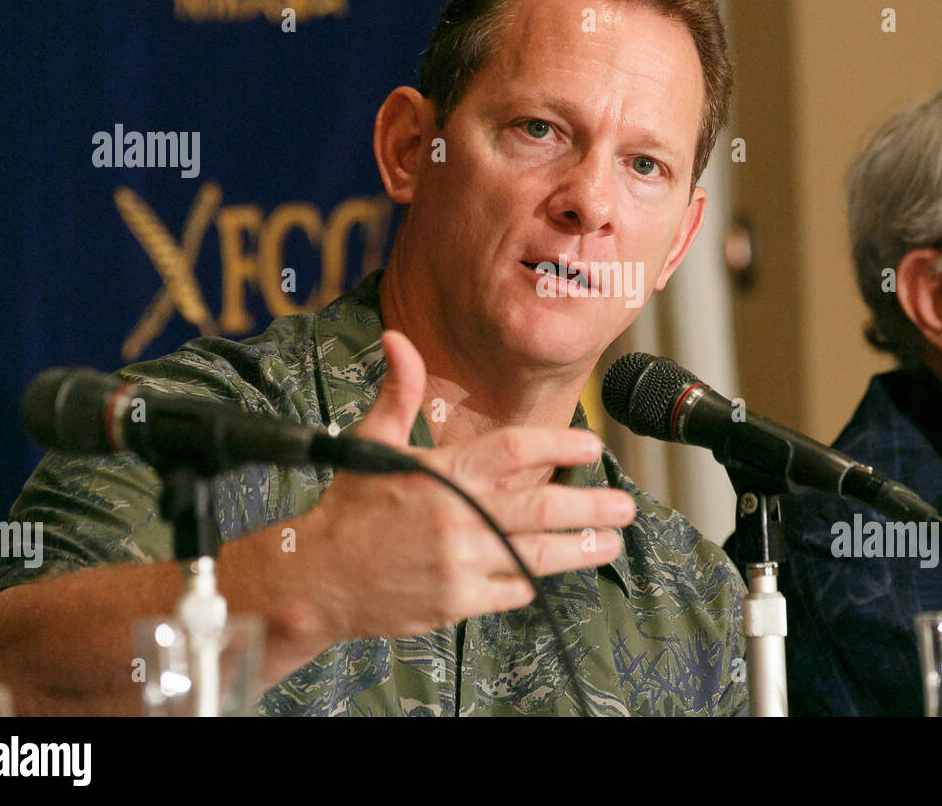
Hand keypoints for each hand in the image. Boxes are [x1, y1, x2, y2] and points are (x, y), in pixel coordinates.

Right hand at [304, 330, 635, 639]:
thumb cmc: (350, 505)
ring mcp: (458, 563)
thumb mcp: (372, 440)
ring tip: (611, 541)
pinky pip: (510, 590)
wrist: (316, 577)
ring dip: (580, 549)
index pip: (514, 451)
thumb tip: (397, 338)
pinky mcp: (455, 602)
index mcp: (441, 472)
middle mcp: (455, 517)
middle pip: (540, 510)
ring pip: (536, 556)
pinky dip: (531, 580)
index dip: (559, 447)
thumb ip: (396, 390)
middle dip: (591, 507)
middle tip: (625, 504)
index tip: (593, 446)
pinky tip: (549, 572)